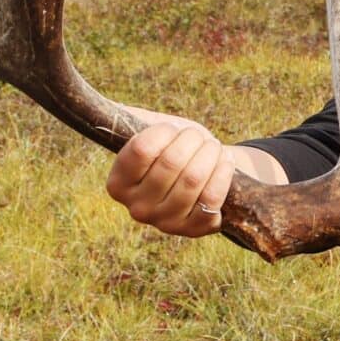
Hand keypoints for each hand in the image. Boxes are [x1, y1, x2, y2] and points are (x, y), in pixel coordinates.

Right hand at [106, 108, 241, 237]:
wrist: (205, 173)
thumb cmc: (175, 147)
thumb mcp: (152, 130)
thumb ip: (130, 118)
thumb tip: (115, 110)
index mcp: (118, 184)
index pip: (142, 150)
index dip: (165, 132)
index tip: (173, 130)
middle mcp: (136, 208)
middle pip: (171, 162)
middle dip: (192, 140)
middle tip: (198, 137)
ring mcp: (164, 223)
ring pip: (193, 178)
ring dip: (210, 153)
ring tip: (212, 147)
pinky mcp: (193, 229)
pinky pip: (212, 197)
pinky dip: (223, 172)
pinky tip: (224, 163)